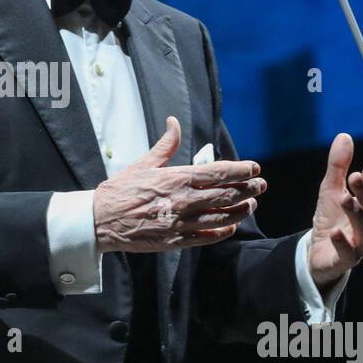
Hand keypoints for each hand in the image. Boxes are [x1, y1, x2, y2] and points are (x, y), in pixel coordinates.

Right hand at [93, 116, 264, 252]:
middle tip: (260, 185)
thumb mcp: (144, 163)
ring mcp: (181, 222)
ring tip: (251, 205)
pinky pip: (206, 237)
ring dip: (240, 210)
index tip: (254, 168)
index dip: (241, 170)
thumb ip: (166, 144)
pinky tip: (230, 226)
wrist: (101, 220)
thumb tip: (173, 122)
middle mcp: (184, 200)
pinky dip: (222, 231)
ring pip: (221, 217)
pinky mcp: (176, 240)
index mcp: (177, 178)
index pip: (219, 173)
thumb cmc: (121, 189)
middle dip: (248, 189)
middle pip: (226, 195)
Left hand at [307, 133, 362, 286]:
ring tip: (344, 199)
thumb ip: (338, 166)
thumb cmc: (331, 218)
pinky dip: (343, 243)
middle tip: (355, 177)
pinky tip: (335, 232)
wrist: (319, 252)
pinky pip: (348, 252)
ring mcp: (360, 243)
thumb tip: (344, 136)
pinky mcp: (346, 258)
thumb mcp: (330, 189)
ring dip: (356, 213)